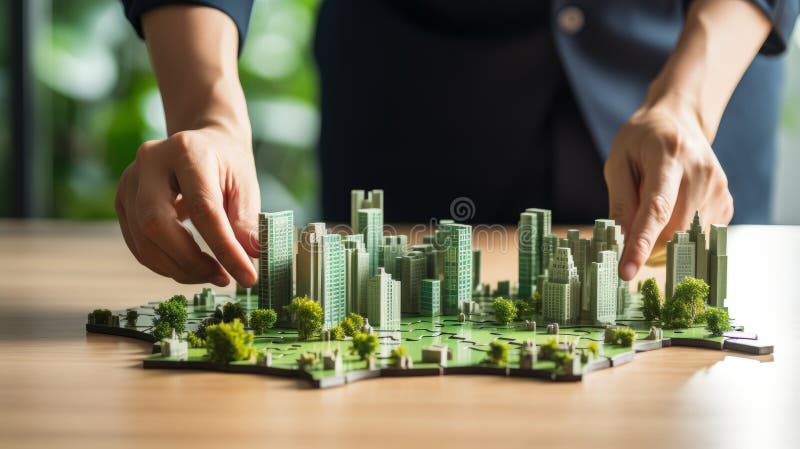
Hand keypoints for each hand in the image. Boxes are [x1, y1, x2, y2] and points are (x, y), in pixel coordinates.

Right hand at [115, 126, 259, 285]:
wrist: (202, 144)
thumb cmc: (227, 165)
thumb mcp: (246, 186)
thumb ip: (247, 220)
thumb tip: (253, 254)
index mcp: (187, 151)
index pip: (203, 207)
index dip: (224, 247)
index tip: (247, 275)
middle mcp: (150, 161)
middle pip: (156, 224)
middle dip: (190, 261)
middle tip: (223, 278)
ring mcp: (129, 181)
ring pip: (143, 241)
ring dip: (178, 269)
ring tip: (212, 274)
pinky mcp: (122, 201)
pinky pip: (138, 245)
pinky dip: (165, 264)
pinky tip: (191, 266)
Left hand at [605, 93, 732, 280]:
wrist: (679, 121)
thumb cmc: (640, 142)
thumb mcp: (618, 163)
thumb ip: (620, 202)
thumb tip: (618, 242)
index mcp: (669, 156)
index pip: (656, 208)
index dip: (641, 244)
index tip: (627, 272)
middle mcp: (701, 172)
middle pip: (674, 229)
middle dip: (648, 246)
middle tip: (629, 239)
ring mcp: (718, 188)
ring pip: (688, 239)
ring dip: (663, 242)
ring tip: (650, 216)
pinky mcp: (726, 201)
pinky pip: (700, 236)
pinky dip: (679, 237)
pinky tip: (671, 213)